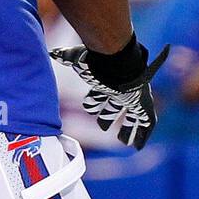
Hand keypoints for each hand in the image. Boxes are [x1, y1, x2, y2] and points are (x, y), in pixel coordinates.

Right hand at [51, 40, 169, 149]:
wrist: (120, 67)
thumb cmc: (98, 65)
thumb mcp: (78, 60)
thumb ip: (66, 57)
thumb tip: (53, 52)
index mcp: (105, 83)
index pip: (99, 96)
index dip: (94, 103)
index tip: (89, 109)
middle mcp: (120, 92)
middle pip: (114, 107)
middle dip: (108, 117)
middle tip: (103, 127)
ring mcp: (133, 100)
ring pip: (130, 118)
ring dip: (128, 129)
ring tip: (125, 142)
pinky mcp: (143, 108)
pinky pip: (145, 124)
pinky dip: (142, 135)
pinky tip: (139, 146)